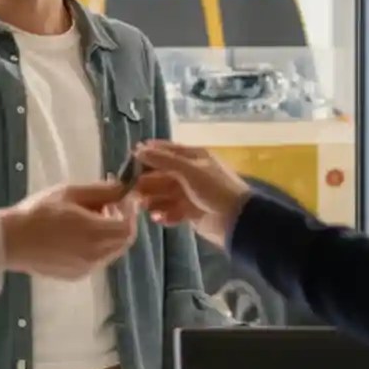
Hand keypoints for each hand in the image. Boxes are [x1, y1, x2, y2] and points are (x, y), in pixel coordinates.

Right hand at [0, 180, 137, 279]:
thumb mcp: (69, 193)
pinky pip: (97, 260)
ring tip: (89, 218)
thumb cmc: (37, 213)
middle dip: (121, 222)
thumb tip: (122, 189)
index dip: (130, 212)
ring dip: (109, 234)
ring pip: (111, 251)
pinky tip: (77, 234)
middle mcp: (95, 256)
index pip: (128, 227)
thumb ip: (101, 191)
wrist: (10, 241)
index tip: (122, 198)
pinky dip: (97, 246)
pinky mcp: (76, 275)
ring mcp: (86, 269)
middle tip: (108, 206)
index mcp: (95, 234)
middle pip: (123, 241)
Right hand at [132, 140, 251, 244]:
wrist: (236, 219)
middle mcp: (191, 174)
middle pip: (162, 174)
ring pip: (164, 194)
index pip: (169, 150)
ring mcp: (190, 194)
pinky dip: (164, 214)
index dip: (151, 152)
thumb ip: (163, 160)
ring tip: (143, 205)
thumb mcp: (189, 170)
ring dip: (153, 199)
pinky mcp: (190, 212)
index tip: (132, 155)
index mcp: (195, 158)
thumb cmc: (214, 189)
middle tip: (132, 188)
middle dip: (147, 181)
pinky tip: (158, 217)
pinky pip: (171, 211)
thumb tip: (139, 149)